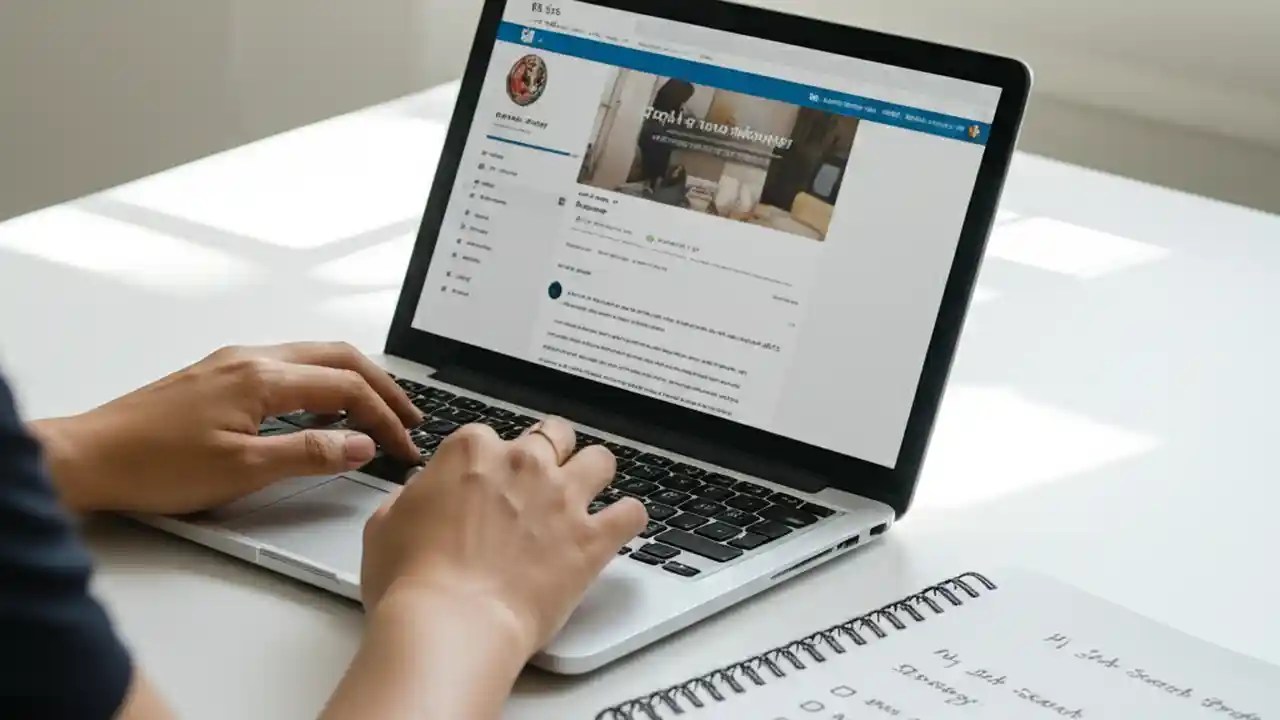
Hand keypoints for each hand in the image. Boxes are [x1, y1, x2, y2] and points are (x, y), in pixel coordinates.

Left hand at [31, 342, 422, 513]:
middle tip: (409, 419)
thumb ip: (309, 454)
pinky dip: (322, 384)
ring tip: (377, 413)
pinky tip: (323, 412)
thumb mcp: (242, 470)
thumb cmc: (153, 465)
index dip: (385, 419)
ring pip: (315, 357)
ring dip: (354, 382)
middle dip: (383, 387)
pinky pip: (289, 367)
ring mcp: (233, 363)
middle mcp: (251, 358)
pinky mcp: (219, 375)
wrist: (88, 457)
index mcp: (262, 377)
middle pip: (340, 358)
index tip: (403, 448)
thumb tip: (361, 444)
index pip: (347, 389)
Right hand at [360, 417, 647, 656]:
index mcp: (472, 452)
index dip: (488, 461)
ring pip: (600, 460)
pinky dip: (628, 518)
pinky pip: (631, 513)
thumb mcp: (386, 525)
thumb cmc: (413, 582)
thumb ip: (412, 497)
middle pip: (552, 435)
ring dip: (594, 473)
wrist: (451, 623)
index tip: (485, 482)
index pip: (488, 436)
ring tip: (587, 492)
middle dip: (549, 451)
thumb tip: (421, 495)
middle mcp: (524, 464)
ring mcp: (563, 498)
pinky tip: (618, 526)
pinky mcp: (591, 538)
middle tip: (541, 477)